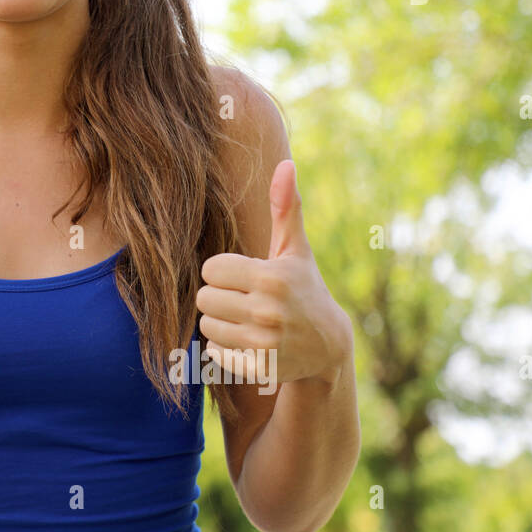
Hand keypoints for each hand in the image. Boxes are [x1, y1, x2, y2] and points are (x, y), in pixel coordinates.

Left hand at [196, 160, 350, 388]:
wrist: (327, 347)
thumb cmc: (303, 288)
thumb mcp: (295, 250)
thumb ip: (285, 208)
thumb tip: (286, 163)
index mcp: (271, 278)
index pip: (211, 269)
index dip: (223, 271)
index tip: (242, 276)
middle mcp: (267, 311)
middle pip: (204, 298)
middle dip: (218, 296)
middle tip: (241, 298)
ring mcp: (263, 342)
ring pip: (206, 325)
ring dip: (219, 321)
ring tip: (244, 319)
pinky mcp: (258, 367)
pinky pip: (214, 352)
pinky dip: (225, 347)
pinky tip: (247, 341)